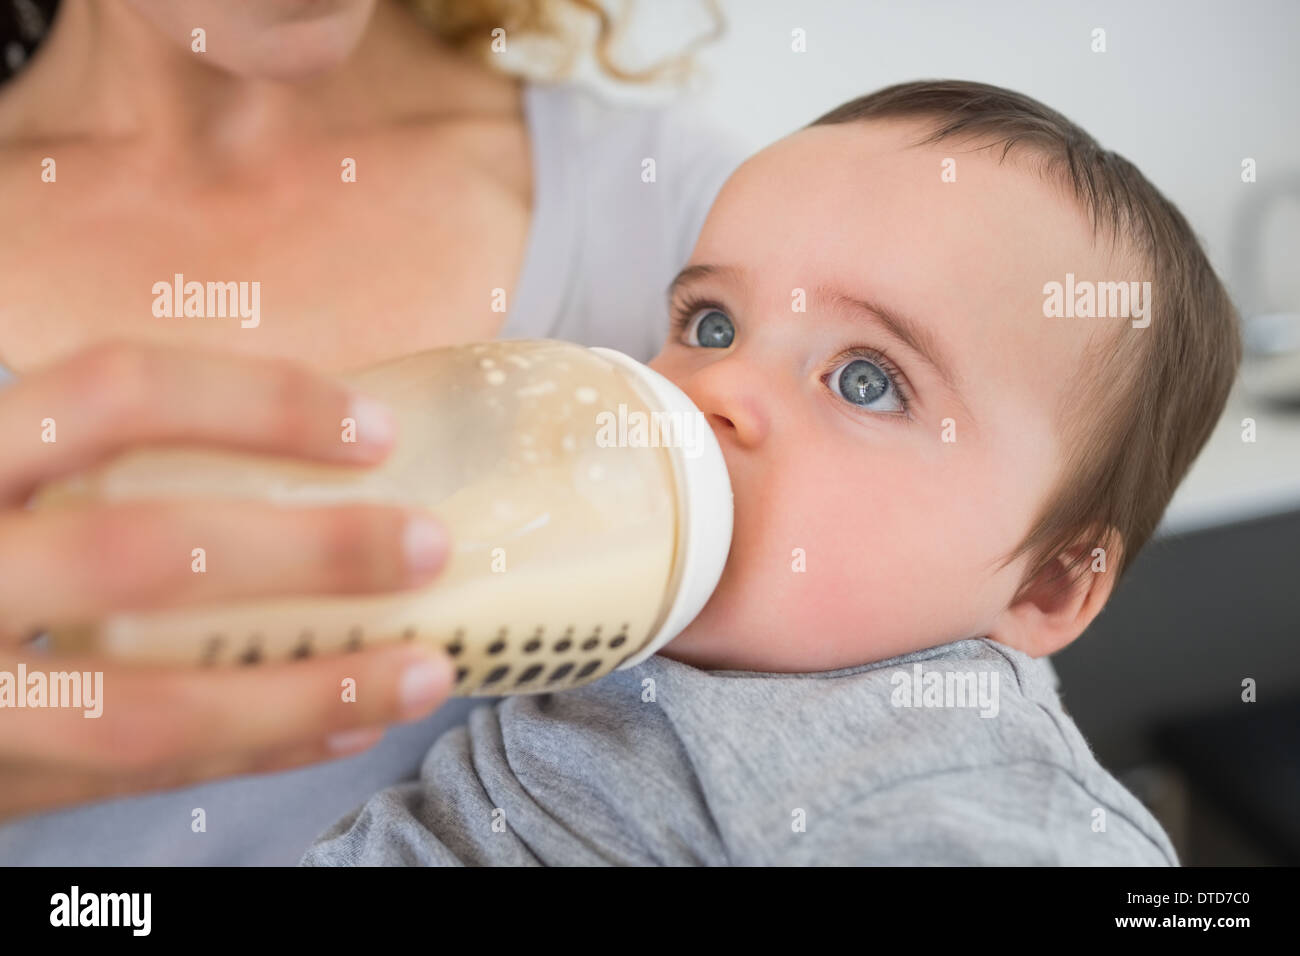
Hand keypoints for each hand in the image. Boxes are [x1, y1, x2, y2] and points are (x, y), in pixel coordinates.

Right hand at [0, 342, 455, 820]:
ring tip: (427, 671)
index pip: (111, 395)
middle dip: (312, 553)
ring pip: (154, 708)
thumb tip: (285, 439)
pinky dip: (258, 751)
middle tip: (429, 544)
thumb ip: (72, 453)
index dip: (256, 403)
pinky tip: (347, 724)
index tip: (373, 428)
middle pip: (146, 553)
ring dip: (311, 689)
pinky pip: (145, 777)